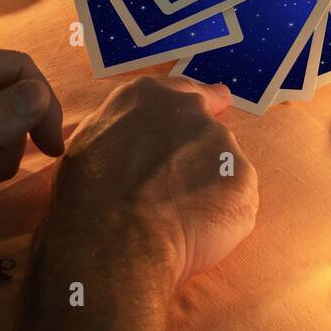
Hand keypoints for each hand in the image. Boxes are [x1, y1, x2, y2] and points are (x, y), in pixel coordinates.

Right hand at [22, 77, 258, 330]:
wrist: (116, 240)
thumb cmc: (89, 196)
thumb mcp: (88, 142)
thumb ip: (121, 127)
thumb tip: (128, 132)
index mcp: (149, 96)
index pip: (187, 90)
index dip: (203, 100)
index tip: (218, 103)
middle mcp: (190, 110)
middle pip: (206, 129)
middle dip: (197, 154)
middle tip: (176, 188)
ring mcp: (220, 143)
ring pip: (223, 164)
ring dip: (209, 185)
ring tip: (178, 217)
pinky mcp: (242, 178)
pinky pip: (236, 196)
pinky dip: (222, 213)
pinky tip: (196, 230)